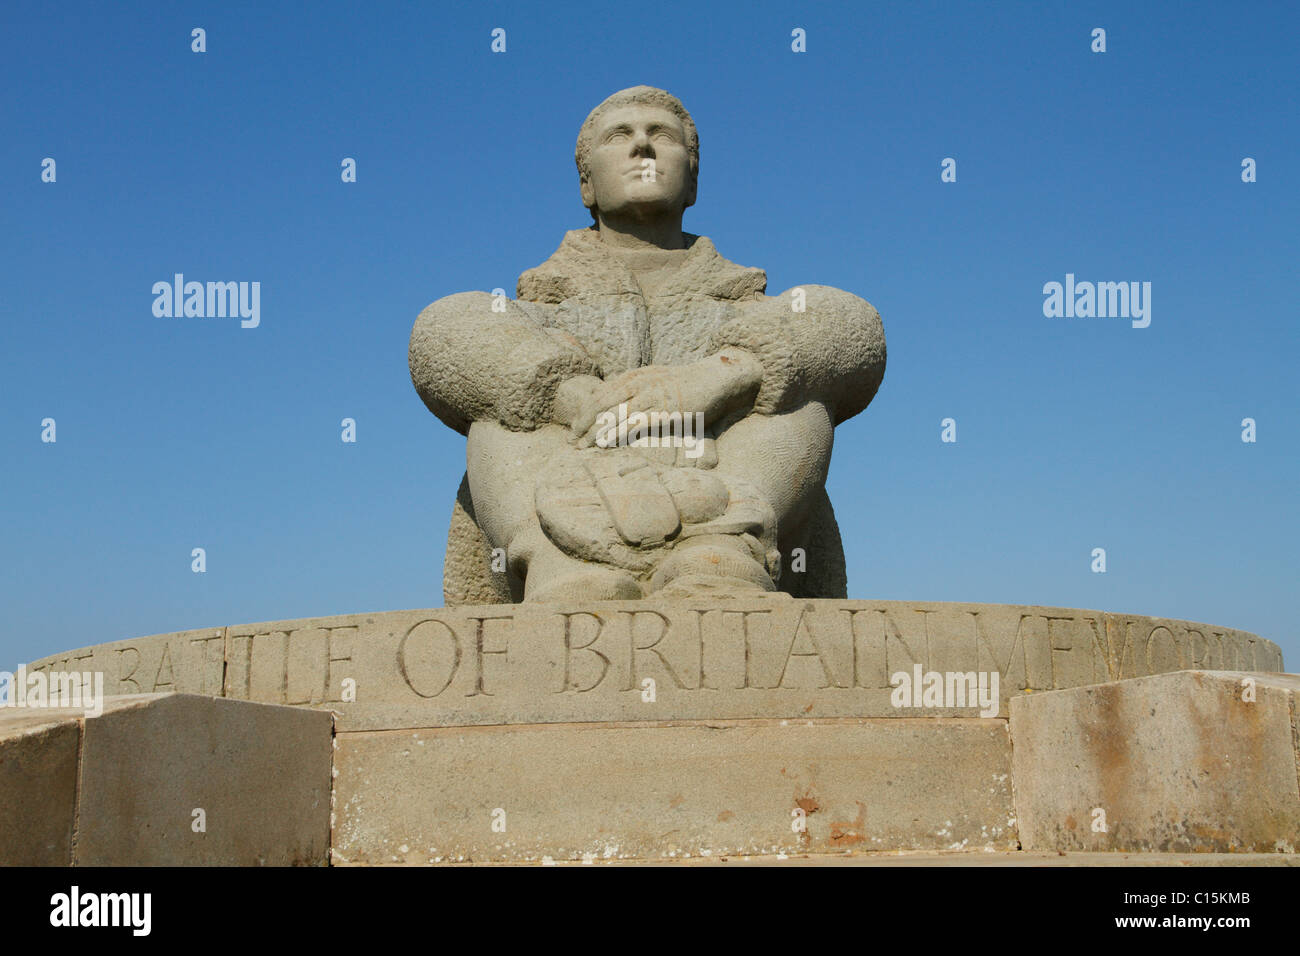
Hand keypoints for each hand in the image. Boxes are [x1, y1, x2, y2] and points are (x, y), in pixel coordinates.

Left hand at [572, 365, 708, 447]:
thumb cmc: (686, 384)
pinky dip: (616, 433)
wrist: (714, 378)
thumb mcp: (656, 381)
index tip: (574, 428)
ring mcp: (650, 395)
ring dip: (594, 432)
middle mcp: (638, 383)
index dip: (583, 412)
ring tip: (581, 447)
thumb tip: (620, 408)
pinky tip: (603, 443)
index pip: (599, 393)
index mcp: (633, 376)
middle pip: (600, 403)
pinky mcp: (663, 410)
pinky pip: (633, 423)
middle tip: (571, 441)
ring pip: (613, 413)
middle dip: (582, 423)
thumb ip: (637, 391)